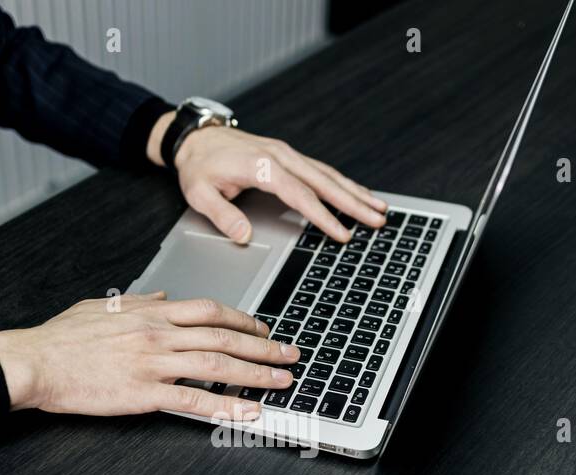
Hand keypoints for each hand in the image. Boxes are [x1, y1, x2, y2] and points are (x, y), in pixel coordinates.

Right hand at [0, 292, 298, 420]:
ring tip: (281, 381)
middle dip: (264, 346)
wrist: (34, 362)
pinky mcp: (143, 393)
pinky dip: (225, 406)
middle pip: (224, 337)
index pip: (209, 310)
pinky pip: (194, 400)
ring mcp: (152, 363)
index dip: (243, 319)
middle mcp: (157, 333)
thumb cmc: (61, 338)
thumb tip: (159, 296)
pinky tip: (248, 411)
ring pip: (217, 366)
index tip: (262, 328)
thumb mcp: (101, 307)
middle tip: (290, 354)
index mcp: (149, 312)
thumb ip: (135, 302)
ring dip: (256, 374)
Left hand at [147, 112, 387, 243]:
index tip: (341, 233)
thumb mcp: (200, 193)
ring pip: (327, 174)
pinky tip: (356, 193)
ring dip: (354, 192)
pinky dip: (342, 182)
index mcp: (261, 166)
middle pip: (323, 182)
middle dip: (353, 203)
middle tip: (377, 219)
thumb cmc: (198, 166)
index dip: (323, 216)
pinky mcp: (287, 156)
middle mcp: (279, 156)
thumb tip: (243, 236)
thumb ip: (222, 215)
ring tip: (378, 208)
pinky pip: (320, 170)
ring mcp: (286, 154)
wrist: (196, 139)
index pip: (299, 195)